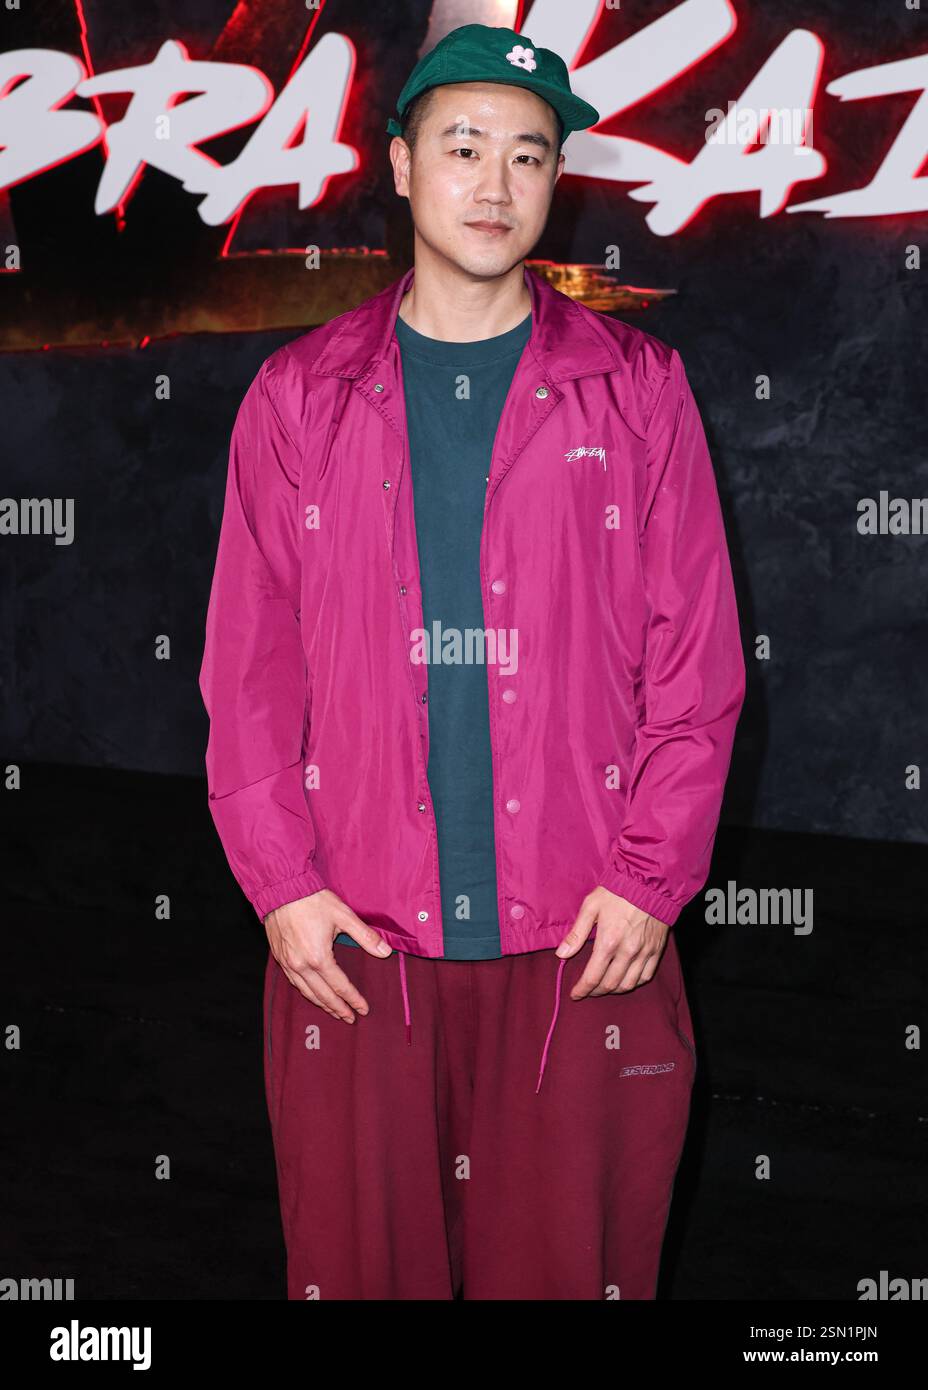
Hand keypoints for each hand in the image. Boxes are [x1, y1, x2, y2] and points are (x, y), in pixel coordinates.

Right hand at [263, 889, 391, 1022]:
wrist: (282, 889)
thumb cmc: (313, 900)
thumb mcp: (344, 916)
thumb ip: (365, 936)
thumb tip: (385, 952)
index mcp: (319, 957)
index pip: (340, 986)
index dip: (353, 999)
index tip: (363, 1009)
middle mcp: (301, 965)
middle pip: (322, 995)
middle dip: (338, 1008)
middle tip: (349, 1018)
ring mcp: (288, 963)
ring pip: (306, 992)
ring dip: (321, 1004)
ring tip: (333, 1011)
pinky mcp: (279, 958)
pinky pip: (293, 982)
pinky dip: (306, 992)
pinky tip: (312, 993)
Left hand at [555, 886, 669, 998]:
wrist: (650, 882)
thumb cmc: (618, 891)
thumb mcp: (591, 906)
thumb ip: (576, 933)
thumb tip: (561, 954)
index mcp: (608, 942)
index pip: (592, 977)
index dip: (582, 990)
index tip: (575, 994)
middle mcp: (627, 951)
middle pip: (610, 985)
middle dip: (595, 992)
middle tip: (588, 990)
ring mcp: (644, 953)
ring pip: (628, 984)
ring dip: (614, 990)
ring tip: (604, 986)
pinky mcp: (656, 950)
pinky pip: (646, 976)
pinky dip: (633, 983)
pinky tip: (625, 980)